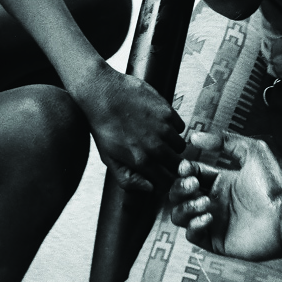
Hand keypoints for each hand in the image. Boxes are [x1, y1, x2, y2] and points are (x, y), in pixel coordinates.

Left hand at [74, 65, 184, 192]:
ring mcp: (163, 127)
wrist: (101, 93)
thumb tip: (149, 189)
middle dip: (171, 164)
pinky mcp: (167, 110)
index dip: (166, 180)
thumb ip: (128, 179)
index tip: (162, 174)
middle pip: (178, 165)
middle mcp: (156, 146)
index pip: (168, 182)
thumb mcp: (108, 159)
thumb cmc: (103, 126)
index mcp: (142, 161)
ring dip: (172, 145)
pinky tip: (159, 123)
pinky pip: (180, 126)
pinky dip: (173, 127)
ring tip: (158, 138)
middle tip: (160, 156)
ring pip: (180, 145)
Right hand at [169, 132, 281, 260]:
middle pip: (178, 194)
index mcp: (220, 180)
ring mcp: (213, 221)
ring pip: (179, 215)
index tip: (188, 166)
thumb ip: (224, 141)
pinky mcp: (216, 241)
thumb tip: (194, 137)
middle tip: (194, 184)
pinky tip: (209, 216)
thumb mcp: (251, 151)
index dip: (184, 169)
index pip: (190, 173)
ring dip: (185, 206)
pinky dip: (193, 225)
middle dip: (180, 187)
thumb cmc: (274, 184)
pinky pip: (192, 235)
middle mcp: (213, 200)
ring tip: (204, 202)